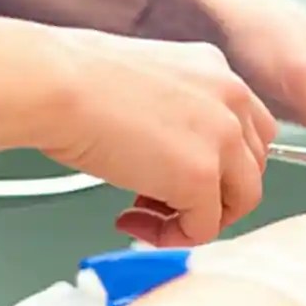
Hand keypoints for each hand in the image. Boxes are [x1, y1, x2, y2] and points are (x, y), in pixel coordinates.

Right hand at [43, 29, 276, 246]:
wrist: (54, 84)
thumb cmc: (73, 78)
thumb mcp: (145, 81)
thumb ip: (173, 113)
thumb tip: (168, 154)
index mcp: (213, 69)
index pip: (246, 127)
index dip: (215, 161)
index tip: (175, 173)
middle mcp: (230, 98)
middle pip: (251, 165)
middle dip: (212, 192)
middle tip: (161, 200)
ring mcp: (222, 137)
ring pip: (240, 200)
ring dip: (196, 217)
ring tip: (145, 214)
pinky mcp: (200, 176)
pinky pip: (204, 228)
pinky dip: (171, 236)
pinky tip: (131, 218)